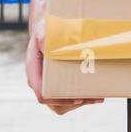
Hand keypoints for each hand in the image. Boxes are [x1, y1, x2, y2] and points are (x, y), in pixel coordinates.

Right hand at [25, 0, 103, 115]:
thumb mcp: (44, 31)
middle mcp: (38, 79)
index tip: (76, 98)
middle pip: (52, 102)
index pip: (41, 93)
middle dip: (72, 103)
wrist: (46, 26)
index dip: (58, 99)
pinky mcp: (56, 82)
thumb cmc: (46, 28)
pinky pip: (65, 99)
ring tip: (96, 98)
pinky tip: (94, 95)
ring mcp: (47, 82)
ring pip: (60, 104)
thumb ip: (46, 39)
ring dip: (78, 103)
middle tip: (91, 97)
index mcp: (34, 69)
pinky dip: (80, 99)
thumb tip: (50, 45)